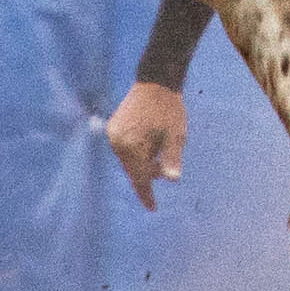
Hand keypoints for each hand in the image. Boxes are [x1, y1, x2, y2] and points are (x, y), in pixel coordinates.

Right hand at [105, 83, 186, 204]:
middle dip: (148, 174)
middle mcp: (117, 142)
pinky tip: (150, 142)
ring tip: (160, 148)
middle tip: (165, 165)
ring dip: (143, 161)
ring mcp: (112, 134)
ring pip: (129, 160)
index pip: (140, 178)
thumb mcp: (176, 135)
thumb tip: (173, 180)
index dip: (147, 194)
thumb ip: (172, 158)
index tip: (152, 208)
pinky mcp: (113, 127)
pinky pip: (125, 148)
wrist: (156, 81)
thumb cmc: (169, 109)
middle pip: (133, 170)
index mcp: (132, 146)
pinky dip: (137, 152)